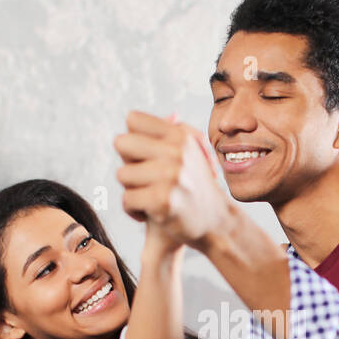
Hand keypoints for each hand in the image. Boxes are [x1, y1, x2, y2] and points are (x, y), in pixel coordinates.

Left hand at [114, 110, 233, 247]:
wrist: (217, 224)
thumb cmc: (195, 187)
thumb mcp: (191, 154)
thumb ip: (173, 135)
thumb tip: (172, 114)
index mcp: (180, 135)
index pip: (133, 119)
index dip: (134, 139)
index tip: (147, 157)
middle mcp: (177, 152)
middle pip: (121, 143)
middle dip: (128, 163)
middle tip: (145, 178)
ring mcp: (171, 176)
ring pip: (122, 174)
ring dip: (131, 190)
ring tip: (151, 197)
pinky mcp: (163, 200)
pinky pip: (127, 199)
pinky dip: (133, 210)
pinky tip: (150, 214)